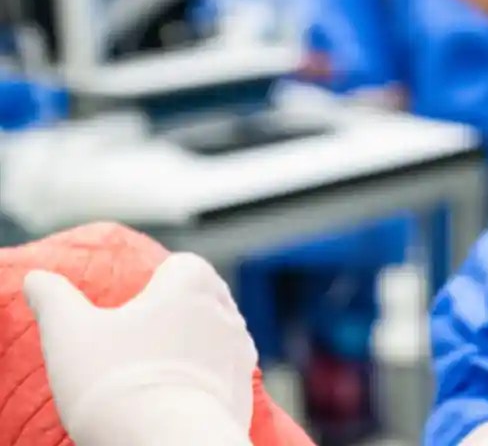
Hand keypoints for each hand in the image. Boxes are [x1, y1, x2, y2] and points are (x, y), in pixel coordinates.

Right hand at [23, 253, 256, 445]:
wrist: (168, 442)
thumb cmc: (117, 379)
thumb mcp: (69, 332)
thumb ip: (54, 298)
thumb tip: (37, 279)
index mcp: (192, 283)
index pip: (180, 266)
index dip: (155, 282)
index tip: (131, 306)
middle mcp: (226, 312)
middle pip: (201, 302)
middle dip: (174, 317)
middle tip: (137, 343)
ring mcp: (240, 354)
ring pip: (215, 340)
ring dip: (192, 351)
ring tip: (153, 374)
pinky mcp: (244, 393)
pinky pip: (223, 378)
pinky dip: (202, 384)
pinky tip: (173, 400)